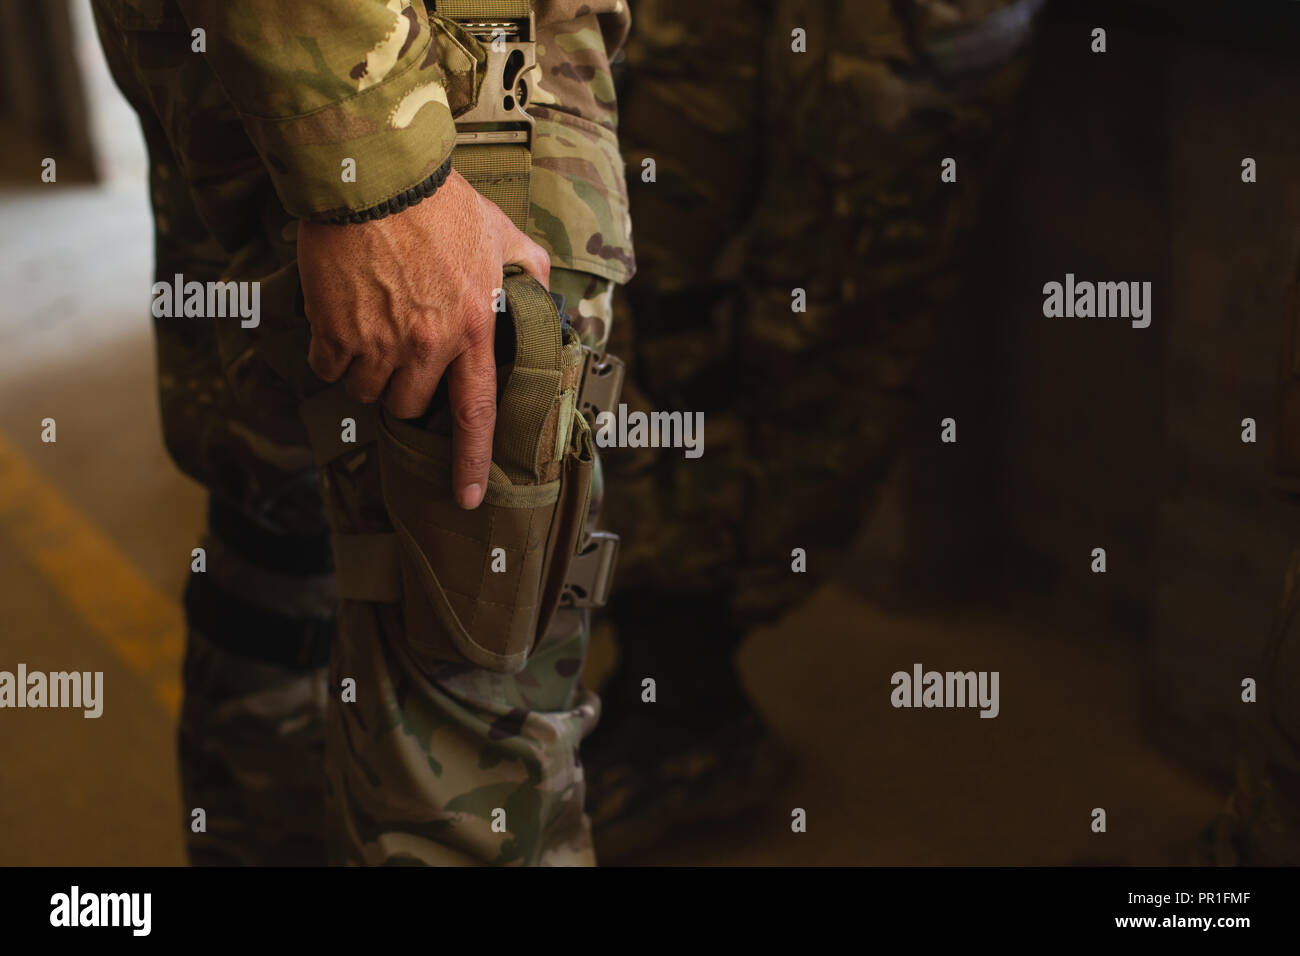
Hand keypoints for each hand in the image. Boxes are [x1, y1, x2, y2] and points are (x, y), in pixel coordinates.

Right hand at [298, 168, 549, 508]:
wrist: (375, 177)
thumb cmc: (440, 203)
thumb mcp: (502, 231)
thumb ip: (528, 270)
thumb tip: (547, 296)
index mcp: (474, 329)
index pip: (475, 413)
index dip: (472, 461)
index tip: (470, 498)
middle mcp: (428, 344)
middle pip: (407, 406)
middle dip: (403, 389)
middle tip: (401, 349)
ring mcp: (378, 341)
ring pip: (366, 390)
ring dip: (366, 370)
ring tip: (370, 325)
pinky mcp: (333, 330)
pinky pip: (328, 367)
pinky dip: (330, 351)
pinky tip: (339, 317)